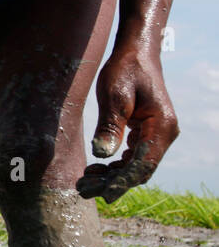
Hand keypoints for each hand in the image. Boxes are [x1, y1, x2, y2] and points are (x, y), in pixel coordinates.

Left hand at [77, 44, 178, 202]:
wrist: (136, 53)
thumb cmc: (125, 70)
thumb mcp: (114, 96)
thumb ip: (110, 126)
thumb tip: (102, 154)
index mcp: (162, 127)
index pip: (143, 165)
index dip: (122, 182)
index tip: (102, 194)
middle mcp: (164, 134)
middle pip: (140, 170)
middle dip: (112, 183)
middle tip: (83, 190)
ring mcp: (157, 134)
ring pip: (135, 166)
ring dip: (112, 176)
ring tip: (85, 182)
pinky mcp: (146, 133)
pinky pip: (133, 157)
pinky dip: (115, 165)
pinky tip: (95, 169)